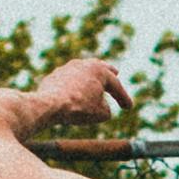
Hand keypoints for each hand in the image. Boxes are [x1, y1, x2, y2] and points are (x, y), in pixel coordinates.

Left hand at [9, 54, 132, 135]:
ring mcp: (66, 69)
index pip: (115, 85)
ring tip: (93, 80)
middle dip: (108, 72)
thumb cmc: (79, 108)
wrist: (50, 105)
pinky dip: (73, 86)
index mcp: (99, 70)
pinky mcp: (53, 77)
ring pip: (81, 72)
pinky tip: (72, 90)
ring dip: (88, 77)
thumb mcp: (100, 114)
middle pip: (99, 68)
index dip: (123, 97)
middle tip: (115, 72)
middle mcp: (83, 65)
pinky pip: (67, 81)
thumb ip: (105, 109)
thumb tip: (101, 107)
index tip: (128, 107)